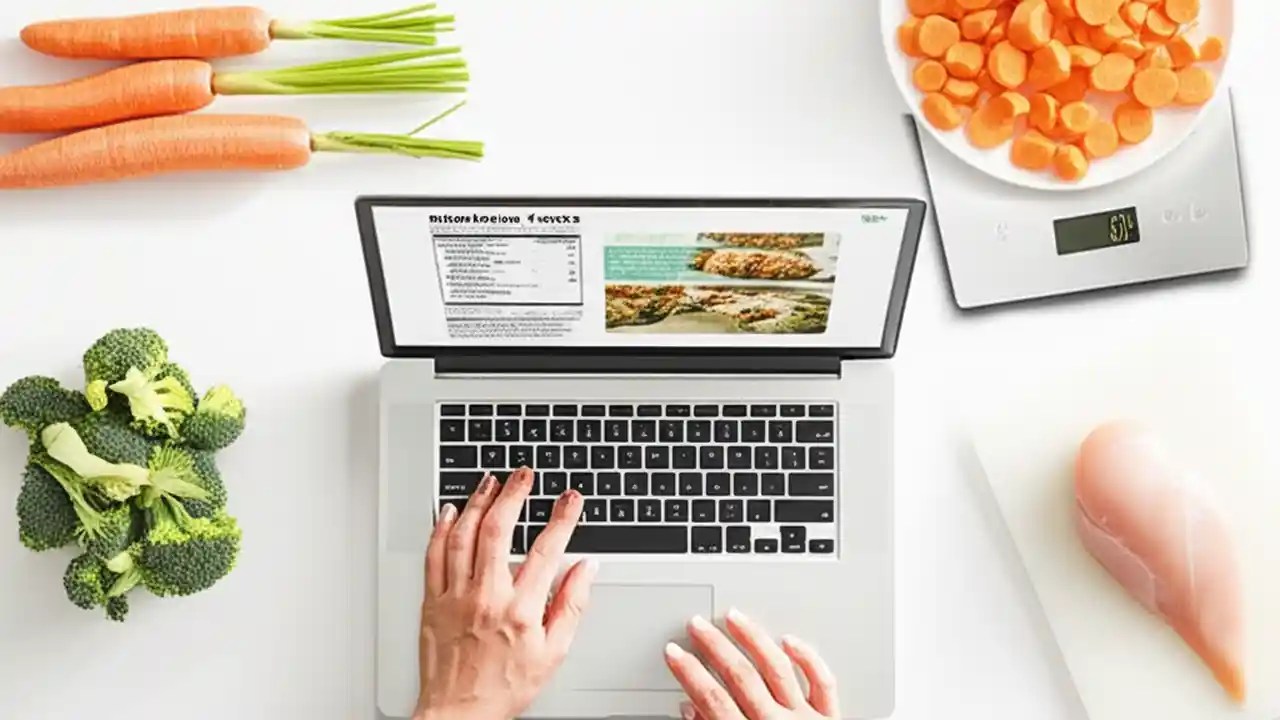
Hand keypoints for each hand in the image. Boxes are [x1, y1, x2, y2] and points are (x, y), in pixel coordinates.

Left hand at [414, 468, 595, 719]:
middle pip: (499, 530)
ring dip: (479, 501)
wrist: (458, 714)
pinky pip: (433, 554)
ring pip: (464, 535)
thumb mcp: (553, 653)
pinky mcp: (432, 601)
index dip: (562, 518)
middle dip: (515, 494)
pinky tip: (452, 511)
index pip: (547, 550)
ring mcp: (455, 597)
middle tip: (524, 475)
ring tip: (491, 482)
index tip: (570, 499)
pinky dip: (442, 527)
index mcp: (520, 611)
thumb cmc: (504, 688)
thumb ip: (572, 606)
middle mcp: (486, 598)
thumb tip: (585, 570)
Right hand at [664, 609, 839, 719]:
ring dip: (753, 639)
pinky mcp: (832, 719)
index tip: (674, 653)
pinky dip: (807, 658)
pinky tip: (789, 640)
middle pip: (740, 677)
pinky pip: (822, 682)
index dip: (688, 672)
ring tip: (735, 618)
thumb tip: (690, 712)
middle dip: (714, 647)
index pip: (711, 699)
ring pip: (777, 668)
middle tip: (697, 625)